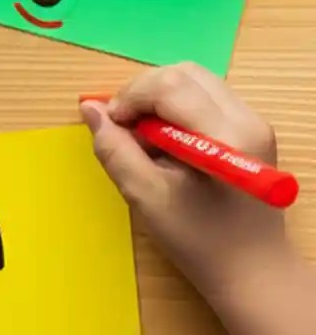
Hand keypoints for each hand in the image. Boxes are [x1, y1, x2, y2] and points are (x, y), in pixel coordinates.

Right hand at [80, 63, 302, 318]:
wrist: (251, 269)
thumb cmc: (198, 239)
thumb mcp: (146, 197)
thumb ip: (115, 149)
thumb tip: (89, 109)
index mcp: (226, 136)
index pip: (169, 86)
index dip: (130, 97)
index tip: (110, 125)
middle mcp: (247, 118)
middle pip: (183, 73)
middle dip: (142, 91)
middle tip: (124, 127)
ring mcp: (252, 121)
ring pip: (193, 79)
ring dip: (157, 98)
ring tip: (145, 136)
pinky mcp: (249, 127)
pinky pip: (204, 96)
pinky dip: (175, 107)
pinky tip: (166, 141)